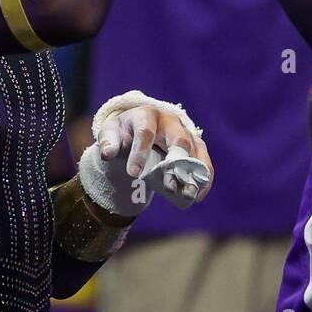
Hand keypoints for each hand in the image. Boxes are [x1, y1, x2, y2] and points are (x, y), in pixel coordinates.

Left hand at [97, 103, 212, 203]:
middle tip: (169, 185)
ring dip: (194, 173)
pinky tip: (198, 196)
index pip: (145, 132)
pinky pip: (204, 160)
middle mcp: (170, 121)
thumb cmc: (123, 133)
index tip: (132, 175)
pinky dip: (204, 178)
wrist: (137, 130)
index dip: (140, 153)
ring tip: (189, 193)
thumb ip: (108, 142)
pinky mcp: (195, 146)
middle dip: (175, 163)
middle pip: (178, 139)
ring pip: (195, 150)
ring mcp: (185, 132)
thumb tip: (107, 153)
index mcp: (147, 115)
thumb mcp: (110, 133)